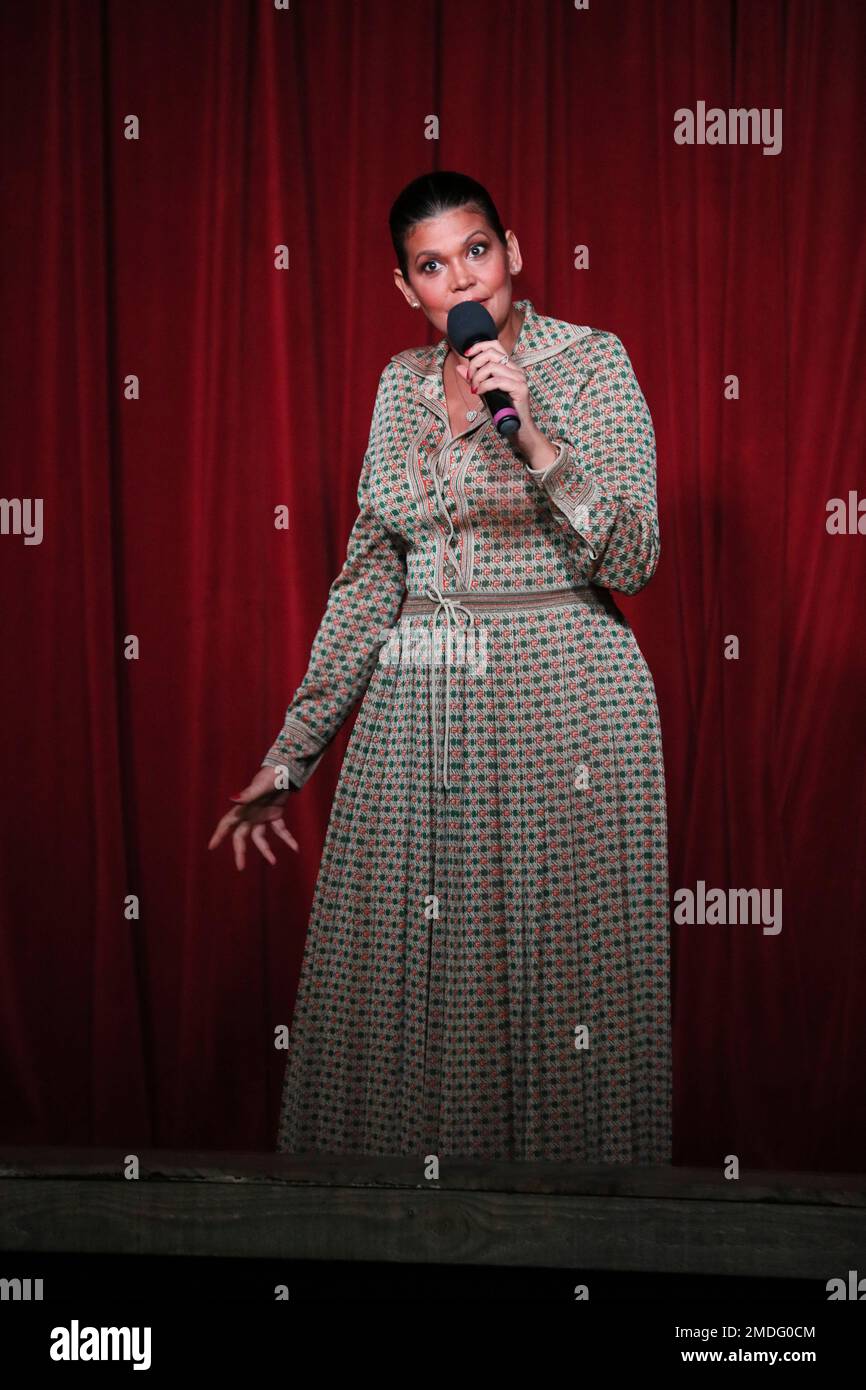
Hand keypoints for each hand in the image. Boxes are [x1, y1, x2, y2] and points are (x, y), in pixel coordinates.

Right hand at [207, 766, 298, 869]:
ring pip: (260, 838)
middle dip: (240, 852)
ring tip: (273, 862)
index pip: (227, 823)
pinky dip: (288, 839)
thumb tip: (232, 799)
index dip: (218, 835)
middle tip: (241, 867)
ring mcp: (262, 816)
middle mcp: (250, 814)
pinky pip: (280, 830)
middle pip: (241, 836)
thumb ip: (247, 795)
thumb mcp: (260, 786)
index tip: (211, 847)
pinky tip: (296, 847)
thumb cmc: (271, 776)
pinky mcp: (275, 815)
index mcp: (243, 808)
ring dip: (266, 850)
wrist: (286, 770)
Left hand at [457, 336, 540, 454]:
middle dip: (475, 364)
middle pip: (491, 353)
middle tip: (470, 378)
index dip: (478, 346)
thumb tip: (459, 367)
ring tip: (475, 389)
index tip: (466, 355)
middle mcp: (516, 369)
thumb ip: (473, 379)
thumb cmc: (502, 411)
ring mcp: (520, 378)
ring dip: (478, 377)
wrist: (517, 429)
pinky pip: (497, 381)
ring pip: (492, 366)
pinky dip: (484, 386)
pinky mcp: (520, 389)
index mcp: (509, 367)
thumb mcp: (484, 392)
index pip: (495, 345)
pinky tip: (479, 392)